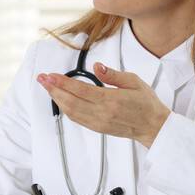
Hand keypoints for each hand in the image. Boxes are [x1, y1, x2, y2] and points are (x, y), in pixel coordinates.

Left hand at [36, 62, 170, 147]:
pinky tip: (60, 100)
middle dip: (53, 89)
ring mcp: (98, 122)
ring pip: (70, 111)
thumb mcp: (134, 81)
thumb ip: (113, 74)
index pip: (80, 90)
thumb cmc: (146, 103)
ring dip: (56, 99)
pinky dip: (65, 108)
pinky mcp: (97, 128)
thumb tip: (97, 66)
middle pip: (70, 102)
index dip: (62, 82)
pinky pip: (76, 118)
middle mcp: (102, 113)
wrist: (153, 126)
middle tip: (41, 79)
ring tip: (47, 87)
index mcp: (111, 100)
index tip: (50, 75)